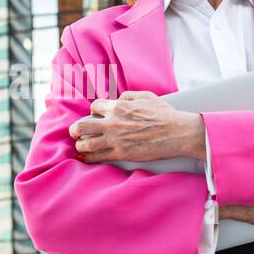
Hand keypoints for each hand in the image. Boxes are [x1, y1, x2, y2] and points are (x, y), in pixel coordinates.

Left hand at [69, 90, 206, 162]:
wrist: (177, 132)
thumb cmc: (164, 114)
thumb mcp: (147, 96)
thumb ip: (129, 95)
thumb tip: (118, 97)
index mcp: (119, 106)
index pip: (94, 107)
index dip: (93, 112)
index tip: (94, 117)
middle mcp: (113, 122)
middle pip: (82, 126)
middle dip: (76, 129)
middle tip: (76, 132)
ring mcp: (115, 139)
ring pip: (86, 143)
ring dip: (81, 144)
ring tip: (81, 146)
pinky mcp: (121, 153)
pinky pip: (97, 157)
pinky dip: (89, 158)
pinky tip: (85, 158)